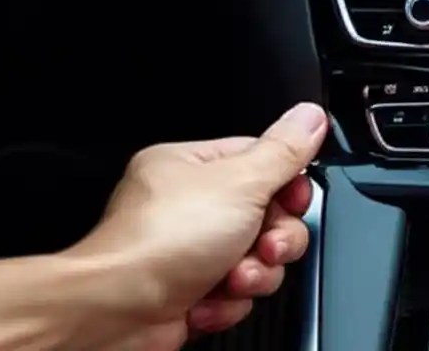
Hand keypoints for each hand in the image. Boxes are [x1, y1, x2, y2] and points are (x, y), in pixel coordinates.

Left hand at [69, 103, 328, 348]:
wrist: (118, 312)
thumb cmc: (158, 242)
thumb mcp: (240, 183)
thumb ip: (284, 151)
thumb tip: (310, 116)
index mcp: (191, 168)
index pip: (261, 161)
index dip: (287, 185)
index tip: (293, 200)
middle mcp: (188, 207)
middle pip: (267, 215)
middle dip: (273, 239)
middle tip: (265, 245)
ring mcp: (189, 252)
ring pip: (257, 258)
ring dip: (255, 273)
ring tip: (233, 278)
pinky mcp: (192, 292)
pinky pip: (238, 292)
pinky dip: (231, 300)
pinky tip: (211, 299)